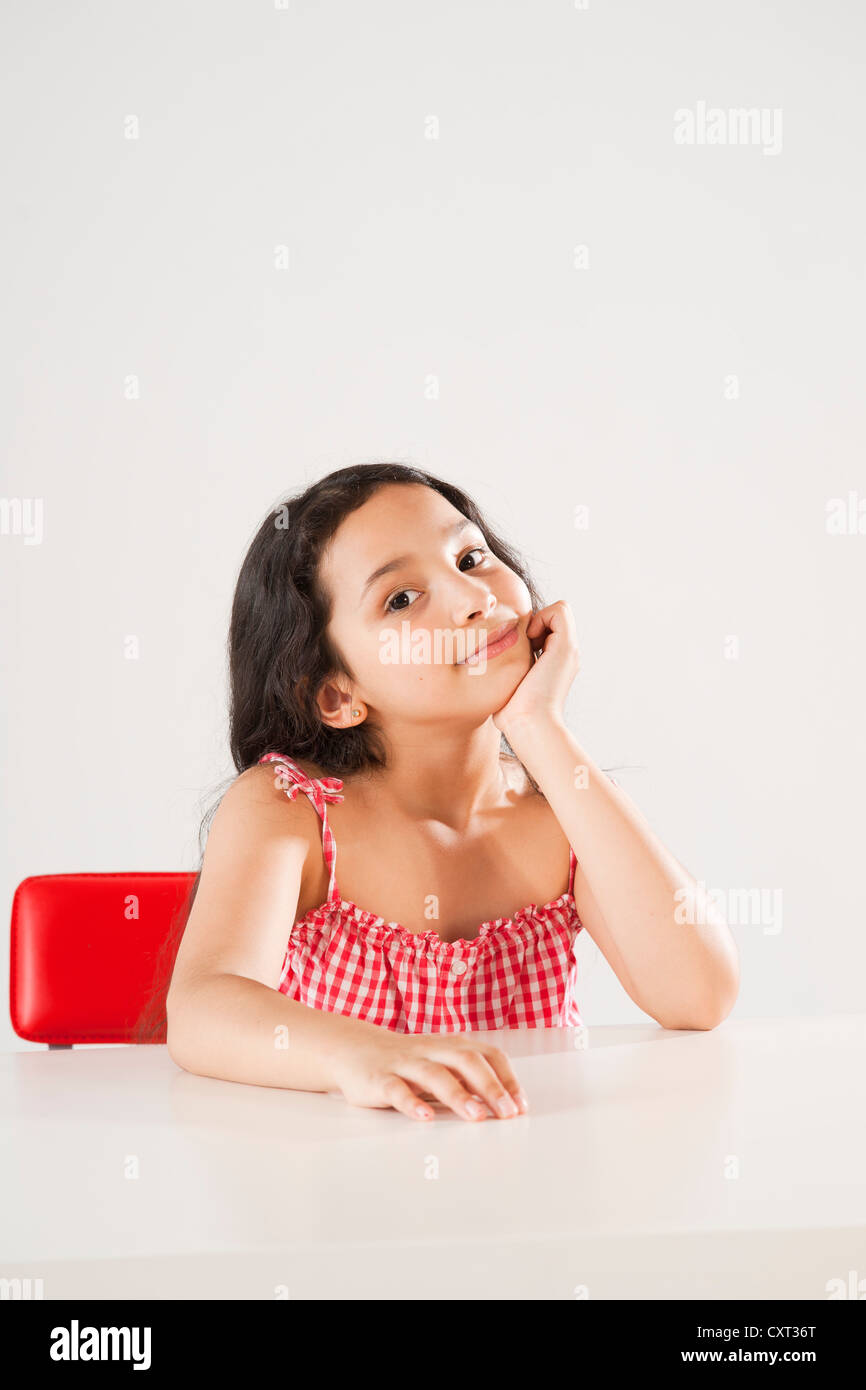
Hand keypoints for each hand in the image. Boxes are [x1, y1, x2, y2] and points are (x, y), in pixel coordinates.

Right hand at [328, 1025, 528, 1121]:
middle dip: (491, 1087)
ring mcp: (405, 1063)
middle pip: (466, 1061)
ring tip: (477, 1116)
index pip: (488, 1055)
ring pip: (435, 1075)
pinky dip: (412, 1103)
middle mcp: (432, 1050)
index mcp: (452, 1046)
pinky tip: (425, 1118)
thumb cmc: (408, 1062)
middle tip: (508, 1113)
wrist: (355, 1048)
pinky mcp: (380, 1079)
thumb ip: (469, 1080)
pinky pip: (397, 1090)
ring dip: (458, 1095)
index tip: (520, 1106)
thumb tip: (506, 1105)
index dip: (507, 1079)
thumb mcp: (442, 1065)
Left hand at [492, 599, 579, 736]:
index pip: (547, 628)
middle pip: (553, 617)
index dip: (529, 629)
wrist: (528, 723)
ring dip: (538, 619)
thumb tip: (486, 662)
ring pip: (559, 611)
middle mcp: (565, 654)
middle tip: (520, 642)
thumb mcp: (508, 683)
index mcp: (555, 662)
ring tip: (526, 640)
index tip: (515, 647)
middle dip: (533, 622)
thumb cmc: (512, 712)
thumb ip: (507, 668)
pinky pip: (561, 609)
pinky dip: (542, 617)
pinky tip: (529, 638)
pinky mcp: (567, 646)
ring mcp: (569, 650)